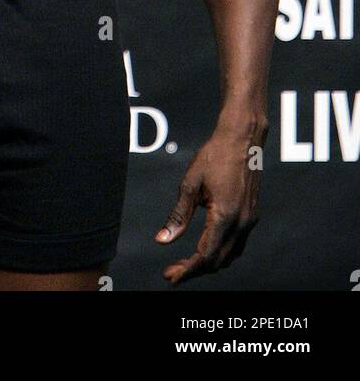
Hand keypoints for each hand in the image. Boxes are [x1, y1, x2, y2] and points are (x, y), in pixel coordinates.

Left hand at [155, 127, 261, 284]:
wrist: (242, 138)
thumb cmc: (215, 155)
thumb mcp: (190, 183)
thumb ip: (178, 215)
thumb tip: (163, 239)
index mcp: (225, 215)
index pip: (205, 255)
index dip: (186, 270)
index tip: (170, 277)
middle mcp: (242, 222)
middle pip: (218, 260)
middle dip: (194, 270)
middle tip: (172, 272)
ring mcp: (249, 220)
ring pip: (230, 256)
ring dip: (208, 264)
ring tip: (186, 265)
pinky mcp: (252, 215)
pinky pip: (238, 245)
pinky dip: (221, 253)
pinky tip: (208, 249)